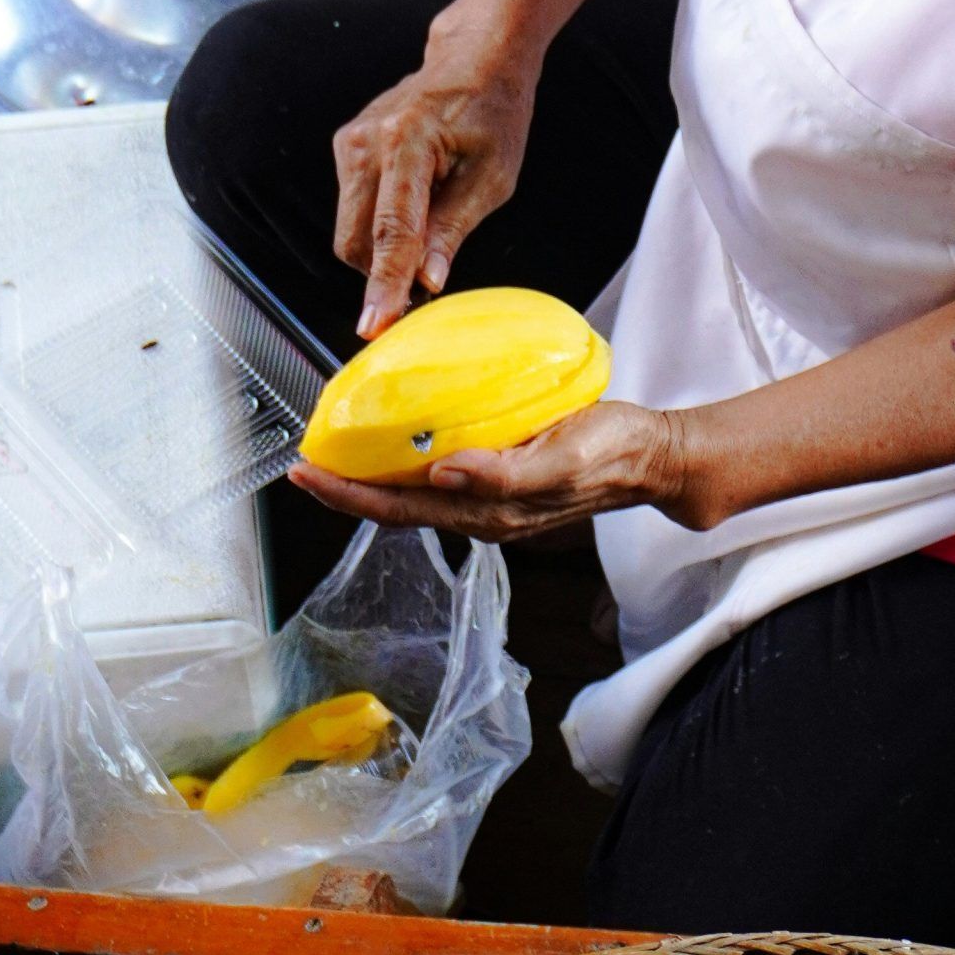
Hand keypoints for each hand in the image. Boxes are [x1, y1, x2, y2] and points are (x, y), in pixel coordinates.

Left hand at [290, 402, 702, 543]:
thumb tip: (442, 475)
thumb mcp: (563, 458)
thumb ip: (505, 474)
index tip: (306, 473)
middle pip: (396, 508)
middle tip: (302, 462)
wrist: (652, 456)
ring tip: (335, 455)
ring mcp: (490, 501)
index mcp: (491, 512)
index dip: (348, 494)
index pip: (401, 508)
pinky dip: (403, 464)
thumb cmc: (613, 452)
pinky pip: (437, 479)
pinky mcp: (499, 481)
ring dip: (369, 480)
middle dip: (345, 489)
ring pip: (413, 496)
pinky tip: (393, 441)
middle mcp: (482, 513)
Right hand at [333, 2, 539, 337]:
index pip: (391, 232)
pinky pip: (353, 212)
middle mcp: (364, 142)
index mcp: (405, 143)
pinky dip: (378, 230)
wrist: (473, 61)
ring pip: (350, 232)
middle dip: (384, 274)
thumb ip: (454, 229)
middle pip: (356, 242)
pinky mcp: (346, 150)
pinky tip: (413, 213)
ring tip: (428, 237)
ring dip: (382, 253)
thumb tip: (428, 280)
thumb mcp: (492, 178)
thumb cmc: (493, 114)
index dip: (384, 285)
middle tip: (426, 284)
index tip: (376, 325)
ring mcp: (349, 145)